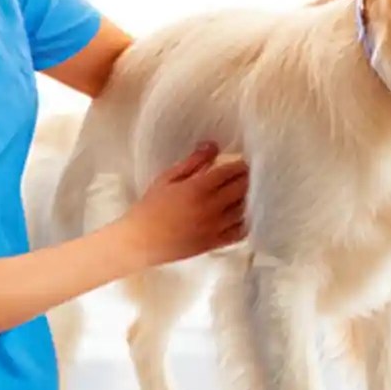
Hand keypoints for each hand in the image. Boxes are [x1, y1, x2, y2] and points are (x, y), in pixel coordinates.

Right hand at [121, 143, 249, 264]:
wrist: (141, 241)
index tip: (244, 161)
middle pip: (242, 188)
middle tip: (249, 174)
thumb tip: (213, 146)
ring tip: (249, 191)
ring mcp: (215, 227)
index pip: (231, 171)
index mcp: (198, 188)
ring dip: (249, 198)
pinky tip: (246, 214)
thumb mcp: (168, 178)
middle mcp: (211, 207)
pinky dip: (247, 221)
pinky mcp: (214, 243)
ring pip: (244, 209)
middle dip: (248, 178)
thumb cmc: (151, 206)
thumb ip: (193, 162)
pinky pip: (240, 232)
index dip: (241, 165)